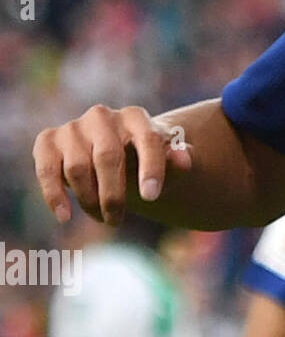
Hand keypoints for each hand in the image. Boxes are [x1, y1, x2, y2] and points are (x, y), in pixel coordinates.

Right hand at [33, 104, 192, 224]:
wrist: (113, 156)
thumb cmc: (143, 161)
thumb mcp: (165, 164)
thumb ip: (177, 161)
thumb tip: (184, 159)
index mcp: (136, 117)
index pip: (148, 140)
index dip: (151, 169)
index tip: (151, 197)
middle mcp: (103, 116)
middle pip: (108, 157)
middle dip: (113, 195)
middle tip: (118, 220)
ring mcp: (73, 127)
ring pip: (77, 168)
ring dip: (89, 201)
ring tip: (103, 218)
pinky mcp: (47, 141)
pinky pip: (47, 170)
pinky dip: (54, 195)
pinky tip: (65, 217)